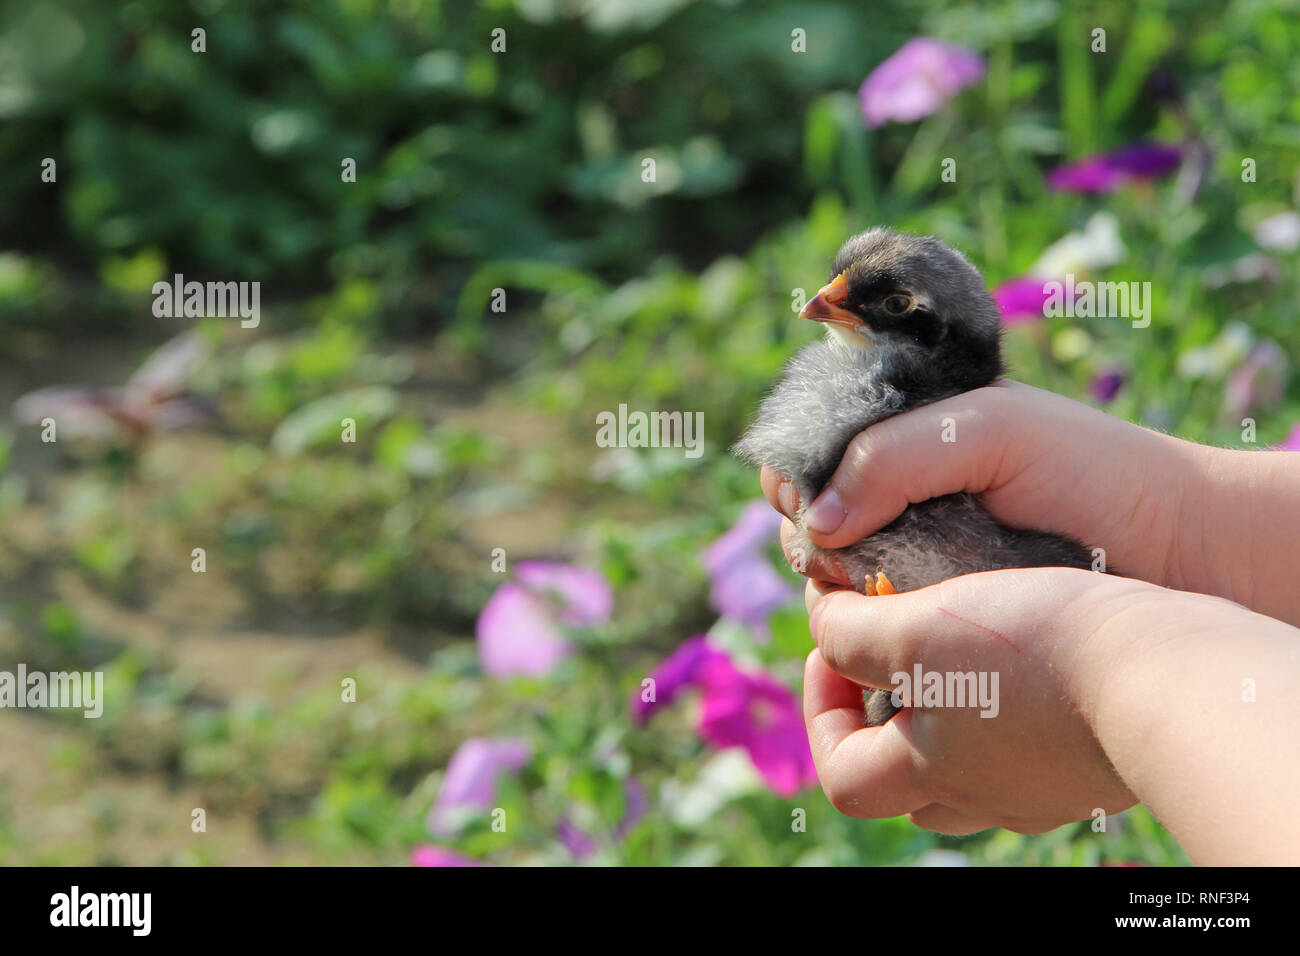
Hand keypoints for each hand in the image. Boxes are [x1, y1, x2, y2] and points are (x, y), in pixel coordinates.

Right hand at [762, 380, 1299, 626]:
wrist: (1182, 547)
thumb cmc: (1092, 470)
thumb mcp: (989, 433)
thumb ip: (892, 457)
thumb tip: (813, 521)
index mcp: (904, 431)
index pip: (809, 449)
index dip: (792, 474)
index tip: (801, 500)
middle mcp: (899, 492)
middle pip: (808, 514)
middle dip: (812, 533)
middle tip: (846, 551)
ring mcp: (914, 554)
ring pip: (833, 573)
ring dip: (838, 581)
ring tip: (878, 585)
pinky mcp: (936, 610)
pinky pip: (875, 617)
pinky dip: (869, 618)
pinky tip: (888, 619)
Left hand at [802, 567, 1143, 834]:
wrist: (1168, 674)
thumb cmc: (1034, 653)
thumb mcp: (918, 629)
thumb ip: (852, 634)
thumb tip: (823, 625)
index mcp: (932, 774)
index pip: (842, 776)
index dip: (822, 709)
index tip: (836, 644)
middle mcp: (986, 793)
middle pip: (903, 781)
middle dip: (880, 715)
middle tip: (891, 648)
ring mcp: (1044, 782)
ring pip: (968, 761)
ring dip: (944, 707)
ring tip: (951, 640)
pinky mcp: (1090, 755)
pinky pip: (1028, 740)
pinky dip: (1004, 699)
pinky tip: (1020, 645)